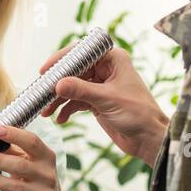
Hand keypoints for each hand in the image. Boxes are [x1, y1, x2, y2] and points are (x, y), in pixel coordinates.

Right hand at [39, 43, 169, 164]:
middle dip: (57, 84)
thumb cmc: (138, 113)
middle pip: (73, 71)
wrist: (148, 138)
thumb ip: (81, 90)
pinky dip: (67, 109)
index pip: (81, 52)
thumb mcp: (107, 100)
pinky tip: (60, 119)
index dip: (62, 60)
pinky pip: (76, 101)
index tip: (45, 70)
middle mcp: (105, 69)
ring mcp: (100, 86)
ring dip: (58, 99)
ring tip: (46, 111)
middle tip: (42, 93)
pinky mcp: (96, 101)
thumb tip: (57, 84)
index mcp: (113, 59)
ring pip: (72, 88)